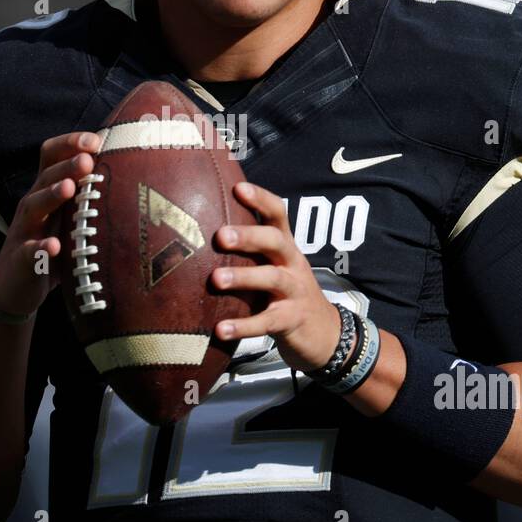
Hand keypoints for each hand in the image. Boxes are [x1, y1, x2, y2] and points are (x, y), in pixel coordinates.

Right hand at [0, 131, 101, 317]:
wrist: (12, 287)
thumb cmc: (50, 246)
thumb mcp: (68, 217)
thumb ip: (87, 196)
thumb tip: (131, 174)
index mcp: (46, 191)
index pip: (52, 156)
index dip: (70, 143)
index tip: (96, 140)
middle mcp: (33, 205)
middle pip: (45, 176)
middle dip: (67, 165)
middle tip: (88, 160)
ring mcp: (25, 231)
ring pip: (33, 207)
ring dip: (50, 195)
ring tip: (68, 188)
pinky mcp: (21, 260)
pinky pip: (28, 252)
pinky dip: (40, 248)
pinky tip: (52, 246)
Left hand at [211, 181, 344, 373]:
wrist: (323, 333)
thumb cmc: (284, 293)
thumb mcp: (273, 266)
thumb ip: (248, 250)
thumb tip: (198, 230)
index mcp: (285, 247)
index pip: (278, 214)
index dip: (261, 199)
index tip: (238, 188)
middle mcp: (293, 264)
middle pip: (275, 241)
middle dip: (249, 236)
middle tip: (220, 236)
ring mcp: (295, 292)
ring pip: (272, 279)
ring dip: (243, 278)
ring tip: (215, 281)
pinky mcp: (291, 321)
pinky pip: (267, 322)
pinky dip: (244, 326)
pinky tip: (220, 330)